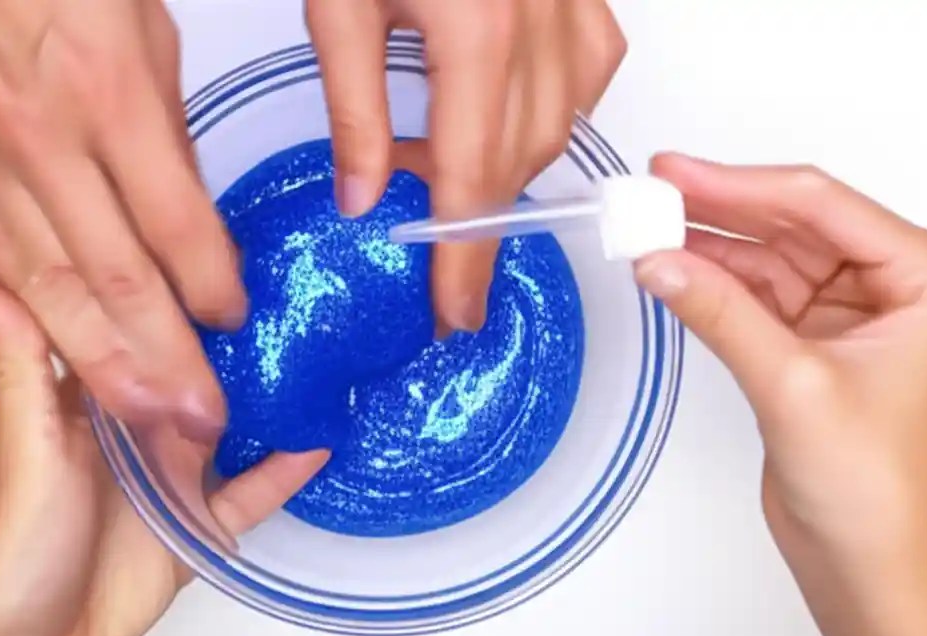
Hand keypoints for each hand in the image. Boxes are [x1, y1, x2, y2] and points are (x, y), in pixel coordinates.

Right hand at [0, 0, 241, 442]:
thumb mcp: (142, 27)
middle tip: (199, 422)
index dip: (209, 289)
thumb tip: (189, 209)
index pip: (174, 226)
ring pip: (48, 291)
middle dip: (163, 363)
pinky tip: (61, 360)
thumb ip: (166, 126)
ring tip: (140, 420)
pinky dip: (32, 321)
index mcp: (107, 95)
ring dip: (98, 366)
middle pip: (113, 282)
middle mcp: (42, 142)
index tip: (233, 326)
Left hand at [0, 286, 328, 635]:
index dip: (153, 292)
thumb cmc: (11, 552)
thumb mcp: (24, 450)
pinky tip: (317, 441)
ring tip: (312, 354)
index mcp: (82, 403)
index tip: (195, 245)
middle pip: (187, 374)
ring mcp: (166, 475)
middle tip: (277, 290)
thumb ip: (20, 370)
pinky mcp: (194, 523)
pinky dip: (283, 470)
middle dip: (225, 339)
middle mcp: (129, 431)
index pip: (122, 333)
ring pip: (227, 424)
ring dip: (263, 396)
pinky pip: (250, 491)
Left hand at [305, 0, 625, 331]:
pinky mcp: (586, 2)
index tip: (453, 312)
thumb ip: (353, 105)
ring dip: (502, 168)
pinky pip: (581, 87)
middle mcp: (541, 26)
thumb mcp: (341, 6)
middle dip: (476, 224)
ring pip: (555, 132)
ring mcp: (574, 13)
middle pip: (517, 163)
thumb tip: (360, 200)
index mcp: (478, 29)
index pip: (474, 178)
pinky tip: (498, 118)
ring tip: (439, 170)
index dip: (463, 258)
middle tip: (435, 261)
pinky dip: (541, 119)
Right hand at [634, 154, 926, 635]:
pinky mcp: (810, 340)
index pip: (820, 205)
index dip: (739, 184)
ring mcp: (850, 310)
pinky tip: (670, 267)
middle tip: (648, 193)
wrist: (872, 566)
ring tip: (644, 227)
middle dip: (718, 207)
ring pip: (767, 254)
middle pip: (791, 221)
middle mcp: (894, 283)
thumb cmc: (880, 492)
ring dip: (708, 244)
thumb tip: (660, 258)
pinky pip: (753, 292)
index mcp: (925, 274)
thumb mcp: (793, 384)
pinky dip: (711, 282)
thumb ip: (721, 312)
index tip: (675, 174)